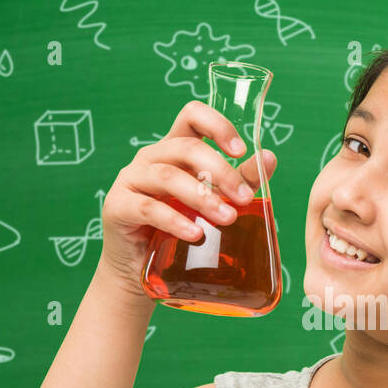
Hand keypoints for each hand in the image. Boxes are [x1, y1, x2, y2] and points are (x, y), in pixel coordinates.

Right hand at [98, 100, 276, 298]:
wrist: (137, 271)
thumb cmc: (177, 232)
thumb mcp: (212, 203)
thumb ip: (239, 181)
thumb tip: (269, 158)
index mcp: (174, 150)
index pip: (192, 115)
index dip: (217, 125)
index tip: (240, 151)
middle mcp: (151, 158)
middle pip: (186, 147)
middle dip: (220, 171)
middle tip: (245, 199)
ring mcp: (131, 180)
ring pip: (168, 176)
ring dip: (202, 197)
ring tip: (227, 218)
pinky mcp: (118, 206)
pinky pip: (148, 208)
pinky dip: (175, 221)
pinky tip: (195, 234)